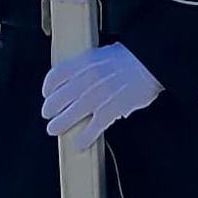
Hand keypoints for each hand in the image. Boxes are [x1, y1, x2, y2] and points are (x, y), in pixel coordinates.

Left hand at [41, 44, 162, 150]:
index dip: (48, 86)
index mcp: (84, 62)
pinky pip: (92, 128)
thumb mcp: (104, 53)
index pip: (56, 75)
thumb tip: (81, 76)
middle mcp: (86, 79)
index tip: (46, 93)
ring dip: (59, 124)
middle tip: (48, 114)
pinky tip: (78, 144)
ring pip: (70, 114)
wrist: (151, 62)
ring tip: (53, 129)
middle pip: (58, 97)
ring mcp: (96, 96)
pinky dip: (84, 138)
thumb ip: (90, 65)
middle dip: (50, 108)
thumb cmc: (132, 57)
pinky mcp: (110, 110)